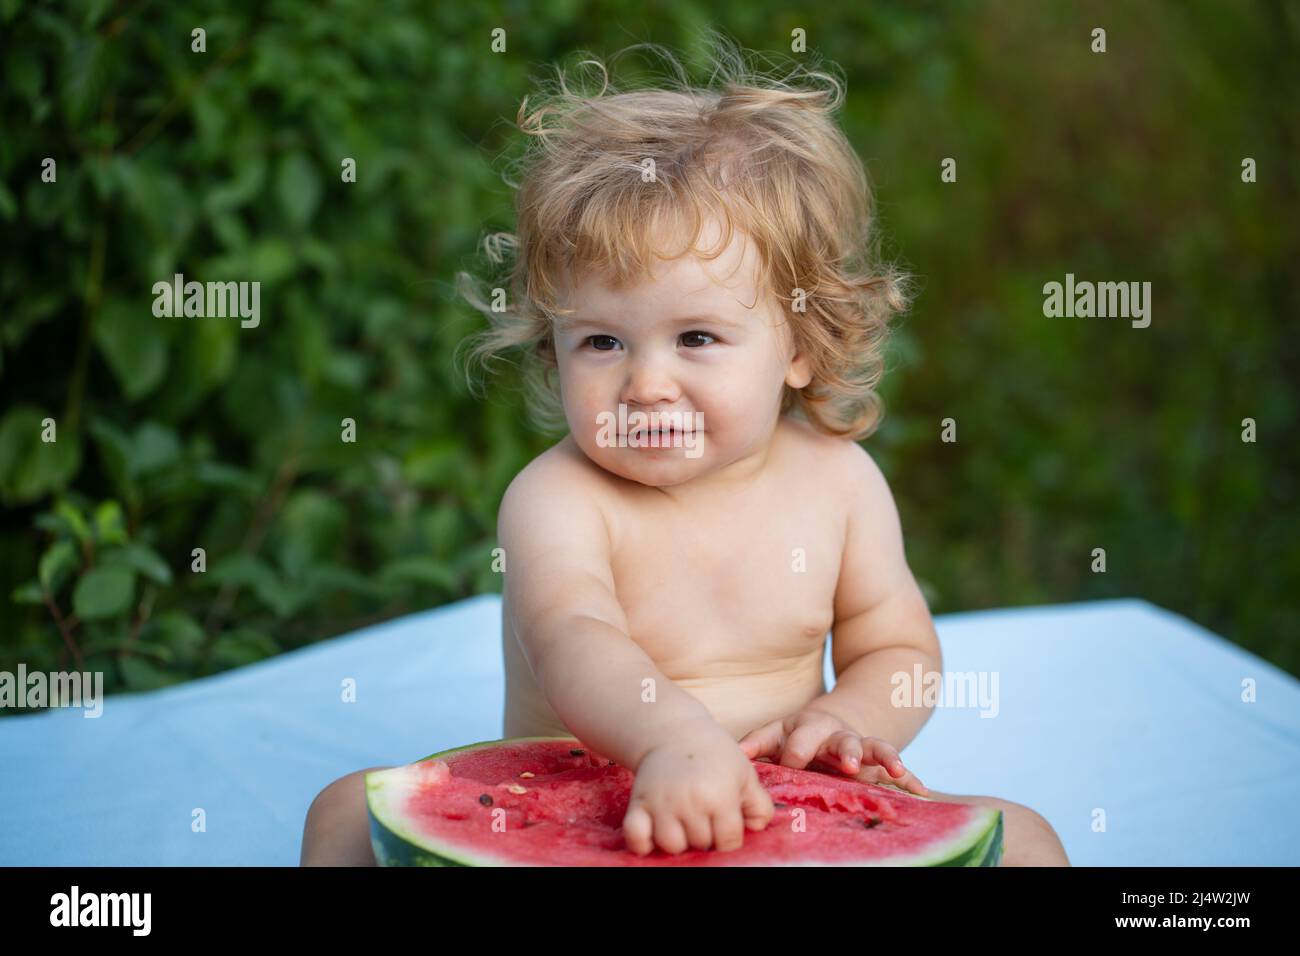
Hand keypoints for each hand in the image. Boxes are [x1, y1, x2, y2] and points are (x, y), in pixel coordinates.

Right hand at [622, 722, 773, 854]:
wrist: (674, 731)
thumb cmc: (714, 753)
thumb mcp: (744, 773)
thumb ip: (758, 804)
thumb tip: (758, 828)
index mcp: (720, 795)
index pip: (729, 841)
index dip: (730, 837)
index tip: (725, 823)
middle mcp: (690, 801)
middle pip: (701, 844)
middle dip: (706, 835)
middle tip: (704, 815)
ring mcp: (662, 803)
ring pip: (671, 845)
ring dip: (679, 839)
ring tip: (683, 822)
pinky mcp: (639, 802)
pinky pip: (635, 836)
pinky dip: (643, 842)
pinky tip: (654, 834)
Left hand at [738, 707, 929, 795]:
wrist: (831, 722)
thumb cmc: (796, 734)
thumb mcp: (775, 732)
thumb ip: (757, 743)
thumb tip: (738, 755)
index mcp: (810, 727)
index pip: (802, 738)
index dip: (796, 751)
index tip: (791, 763)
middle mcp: (839, 736)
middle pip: (844, 740)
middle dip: (847, 750)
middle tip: (849, 764)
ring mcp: (863, 749)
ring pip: (876, 747)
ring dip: (885, 757)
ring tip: (894, 770)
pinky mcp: (879, 764)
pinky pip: (898, 769)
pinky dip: (910, 779)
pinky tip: (923, 792)